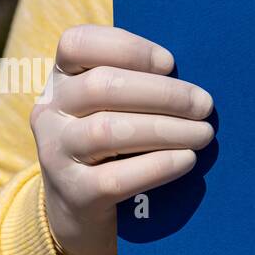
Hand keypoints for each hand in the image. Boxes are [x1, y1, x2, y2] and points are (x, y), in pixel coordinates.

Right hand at [30, 25, 214, 254]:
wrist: (80, 210)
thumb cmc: (113, 147)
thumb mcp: (113, 109)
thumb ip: (139, 88)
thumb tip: (192, 84)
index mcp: (61, 80)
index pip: (78, 44)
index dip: (127, 47)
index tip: (169, 63)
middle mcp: (50, 112)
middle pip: (101, 87)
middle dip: (163, 94)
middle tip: (204, 105)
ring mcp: (56, 153)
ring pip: (108, 131)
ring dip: (166, 129)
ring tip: (203, 134)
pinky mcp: (74, 193)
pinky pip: (117, 177)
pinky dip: (158, 165)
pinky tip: (187, 160)